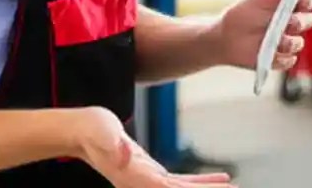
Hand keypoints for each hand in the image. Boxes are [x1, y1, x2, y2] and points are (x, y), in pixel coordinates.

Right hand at [73, 107, 234, 186]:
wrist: (79, 131)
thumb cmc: (89, 129)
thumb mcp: (100, 130)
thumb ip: (110, 142)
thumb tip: (122, 153)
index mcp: (136, 177)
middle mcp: (143, 185)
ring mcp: (147, 181)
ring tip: (233, 187)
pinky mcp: (150, 173)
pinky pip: (180, 183)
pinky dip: (200, 183)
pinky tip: (219, 179)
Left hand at [215, 0, 311, 70]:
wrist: (225, 38)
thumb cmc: (243, 14)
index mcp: (290, 3)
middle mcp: (292, 22)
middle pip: (309, 20)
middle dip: (300, 21)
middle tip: (288, 22)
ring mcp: (288, 41)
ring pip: (299, 43)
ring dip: (288, 41)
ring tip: (273, 40)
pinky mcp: (281, 59)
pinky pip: (289, 61)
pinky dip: (280, 58)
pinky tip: (268, 53)